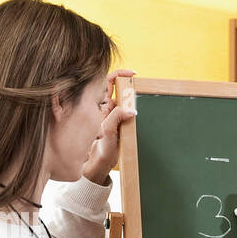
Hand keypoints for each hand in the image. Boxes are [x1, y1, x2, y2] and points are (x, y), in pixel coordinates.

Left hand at [82, 68, 135, 184]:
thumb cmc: (99, 147)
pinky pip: (128, 112)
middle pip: (119, 88)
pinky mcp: (121, 123)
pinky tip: (135, 118)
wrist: (100, 163)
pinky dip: (134, 112)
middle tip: (137, 93)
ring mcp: (113, 114)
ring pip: (125, 101)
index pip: (108, 81)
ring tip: (134, 109)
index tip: (133, 74)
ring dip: (133, 102)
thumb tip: (131, 109)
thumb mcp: (108, 130)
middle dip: (130, 88)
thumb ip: (116, 117)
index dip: (119, 74)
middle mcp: (106, 107)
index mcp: (99, 103)